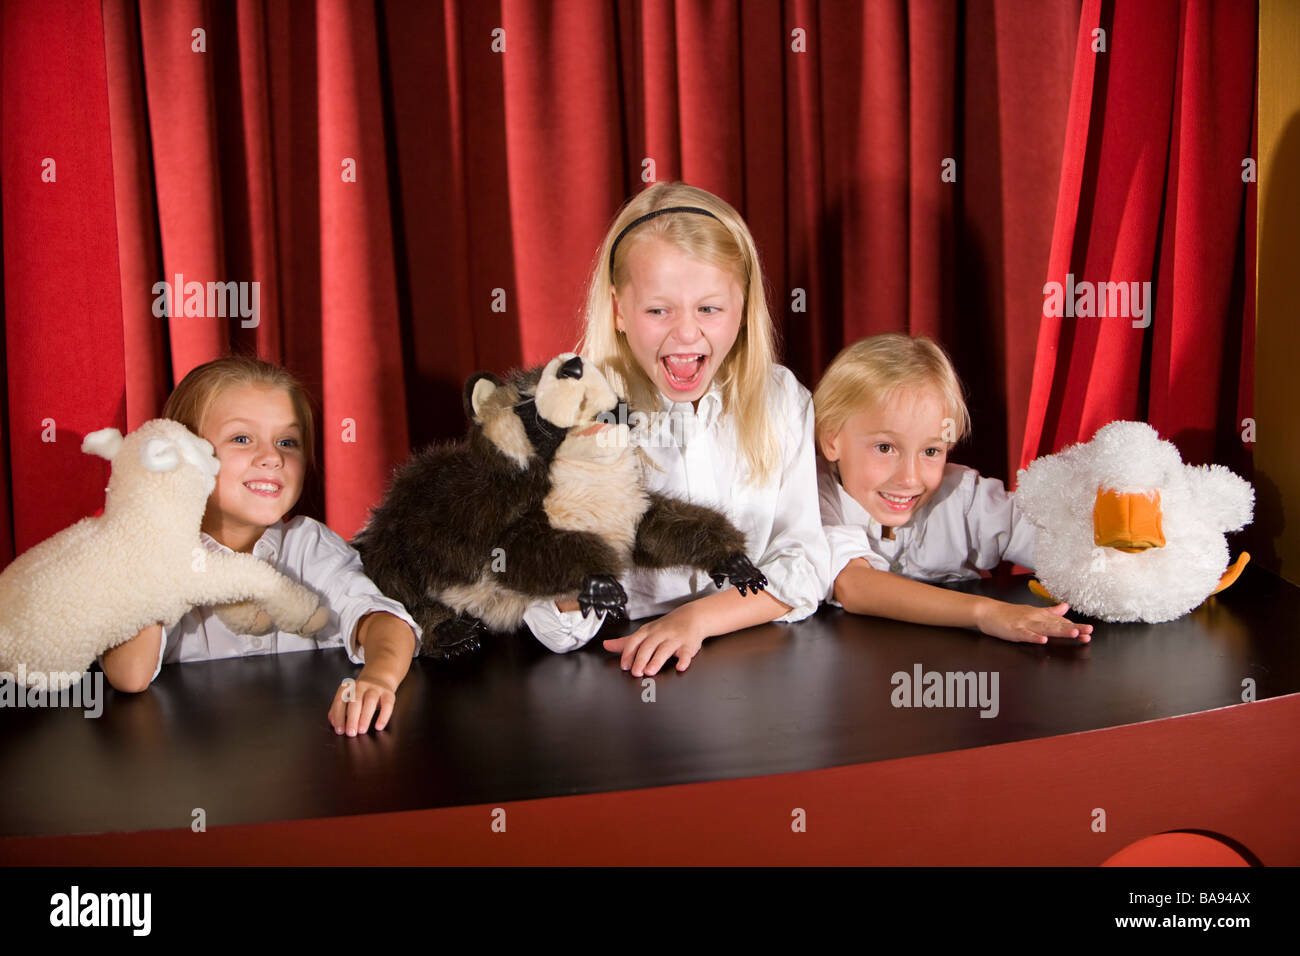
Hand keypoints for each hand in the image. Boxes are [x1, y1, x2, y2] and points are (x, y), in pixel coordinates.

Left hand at [328, 672, 397, 735]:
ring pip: (370, 701)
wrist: (379, 679)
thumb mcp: (347, 698)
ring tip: (362, 731)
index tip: (339, 730)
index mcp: (348, 688)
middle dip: (352, 718)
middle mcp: (361, 686)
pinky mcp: (389, 693)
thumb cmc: (360, 694)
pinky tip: (378, 726)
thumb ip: (338, 710)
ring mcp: (376, 688)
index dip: (339, 716)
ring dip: (365, 717)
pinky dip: (383, 716)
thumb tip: (334, 723)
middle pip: (355, 700)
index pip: (341, 701)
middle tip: (351, 733)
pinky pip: (387, 704)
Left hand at [602, 604, 704, 676]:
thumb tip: (607, 645)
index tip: (624, 665)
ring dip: (657, 660)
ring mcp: (674, 639)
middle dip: (641, 659)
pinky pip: (686, 652)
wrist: (692, 616)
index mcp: (647, 632)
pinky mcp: (688, 644)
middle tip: (636, 672)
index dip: (628, 653)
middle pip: (648, 646)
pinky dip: (683, 659)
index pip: (635, 642)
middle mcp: (660, 634)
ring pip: (665, 649)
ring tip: (651, 671)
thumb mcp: (645, 632)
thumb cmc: (666, 627)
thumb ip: (626, 642)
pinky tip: (680, 667)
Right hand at [974, 600, 1091, 643]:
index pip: (1061, 621)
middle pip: (1057, 624)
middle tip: (1088, 632)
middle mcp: (1035, 618)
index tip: (1089, 632)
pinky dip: (1034, 637)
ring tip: (1073, 633)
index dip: (1075, 626)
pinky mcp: (1013, 630)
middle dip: (1073, 628)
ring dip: (1059, 630)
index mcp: (1040, 615)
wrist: (987, 611)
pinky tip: (1043, 640)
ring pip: (1044, 627)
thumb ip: (1050, 611)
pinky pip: (1025, 634)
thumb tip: (1066, 607)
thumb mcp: (1032, 611)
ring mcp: (1024, 624)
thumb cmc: (1009, 614)